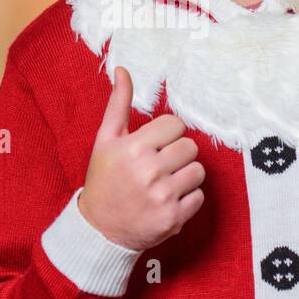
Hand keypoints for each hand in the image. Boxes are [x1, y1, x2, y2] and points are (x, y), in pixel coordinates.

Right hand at [77, 66, 205, 250]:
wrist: (99, 229)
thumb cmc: (104, 179)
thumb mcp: (106, 139)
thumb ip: (118, 104)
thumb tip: (122, 69)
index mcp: (133, 148)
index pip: (175, 124)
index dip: (167, 134)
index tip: (155, 145)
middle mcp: (149, 171)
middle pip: (190, 147)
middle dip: (177, 154)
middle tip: (159, 165)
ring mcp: (162, 197)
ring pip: (198, 171)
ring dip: (185, 175)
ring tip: (165, 182)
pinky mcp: (173, 219)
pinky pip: (199, 197)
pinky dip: (187, 198)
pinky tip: (167, 200)